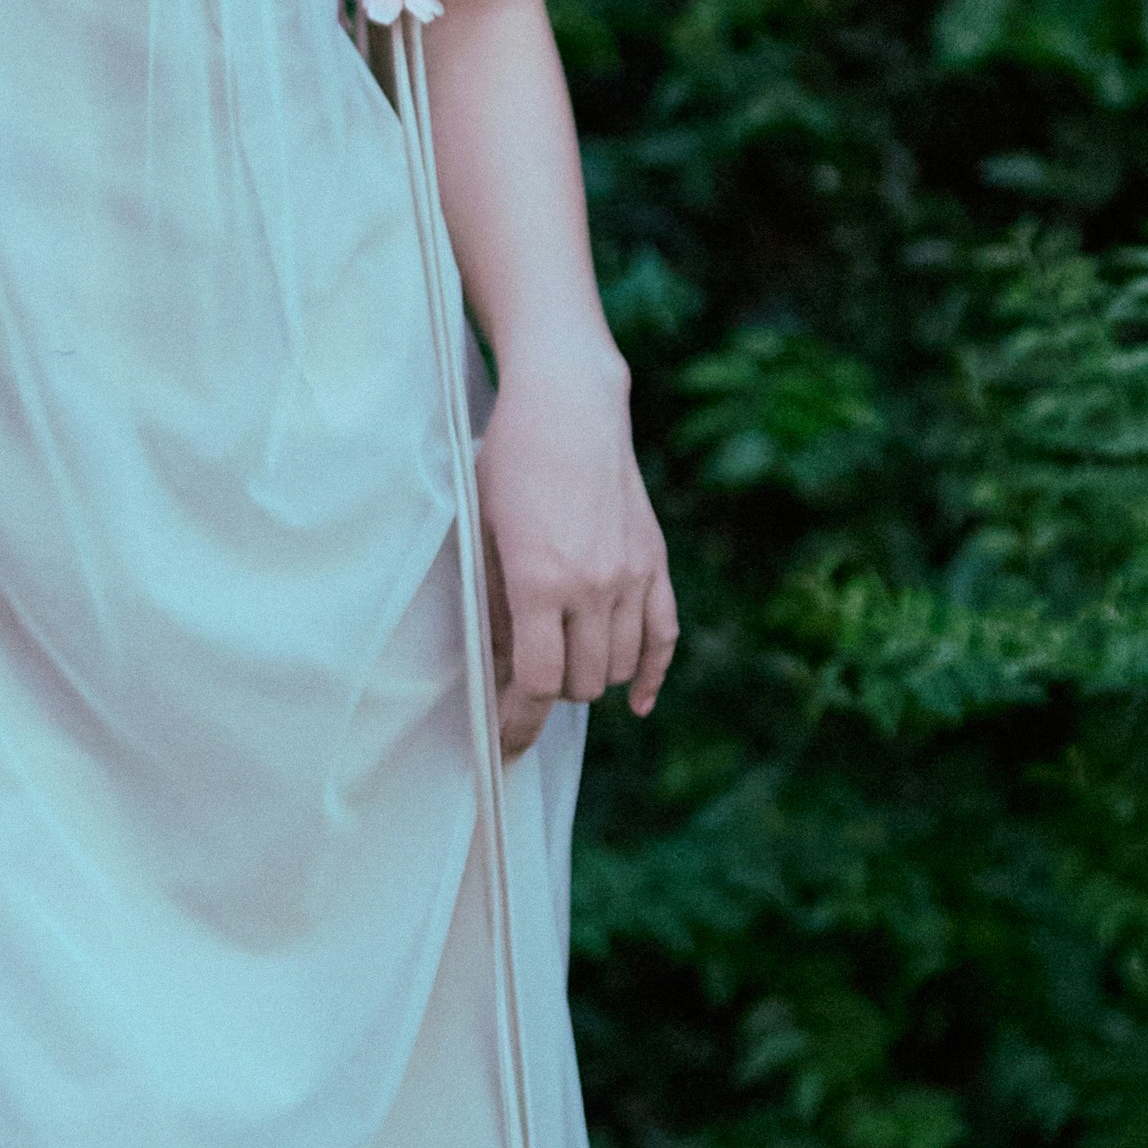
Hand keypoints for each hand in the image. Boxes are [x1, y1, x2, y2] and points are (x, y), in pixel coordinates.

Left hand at [477, 358, 676, 756]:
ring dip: (590, 678)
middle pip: (580, 682)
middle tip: (520, 693)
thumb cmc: (510, 460)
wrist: (570, 404)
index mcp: (539, 581)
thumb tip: (497, 664)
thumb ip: (492, 603)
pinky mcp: (654, 560)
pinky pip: (664, 636)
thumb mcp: (483, 529)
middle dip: (548, 695)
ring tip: (560, 667)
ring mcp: (630, 574)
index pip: (536, 682)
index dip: (517, 720)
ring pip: (619, 667)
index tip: (502, 743)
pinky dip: (652, 675)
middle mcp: (592, 585)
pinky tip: (638, 701)